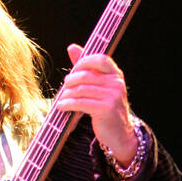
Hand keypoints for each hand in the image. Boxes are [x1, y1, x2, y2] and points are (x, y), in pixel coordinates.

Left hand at [55, 43, 137, 165]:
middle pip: (86, 75)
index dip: (84, 61)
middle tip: (64, 87)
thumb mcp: (100, 87)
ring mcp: (112, 96)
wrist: (120, 133)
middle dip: (71, 81)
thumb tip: (72, 47)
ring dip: (67, 95)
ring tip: (61, 99)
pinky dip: (68, 104)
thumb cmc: (107, 108)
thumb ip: (87, 68)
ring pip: (81, 90)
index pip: (100, 59)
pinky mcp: (106, 109)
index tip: (74, 69)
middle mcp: (116, 83)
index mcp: (116, 75)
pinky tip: (62, 107)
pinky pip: (81, 103)